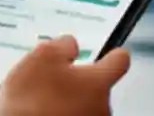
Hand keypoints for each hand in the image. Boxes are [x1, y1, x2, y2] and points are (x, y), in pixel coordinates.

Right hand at [0, 36, 131, 115]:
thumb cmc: (33, 101)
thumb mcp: (41, 59)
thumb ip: (61, 46)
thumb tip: (71, 45)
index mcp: (98, 82)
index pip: (120, 61)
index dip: (113, 55)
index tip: (110, 54)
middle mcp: (102, 107)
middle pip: (99, 88)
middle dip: (81, 83)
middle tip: (56, 81)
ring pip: (86, 107)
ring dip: (70, 103)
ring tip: (43, 103)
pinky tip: (43, 115)